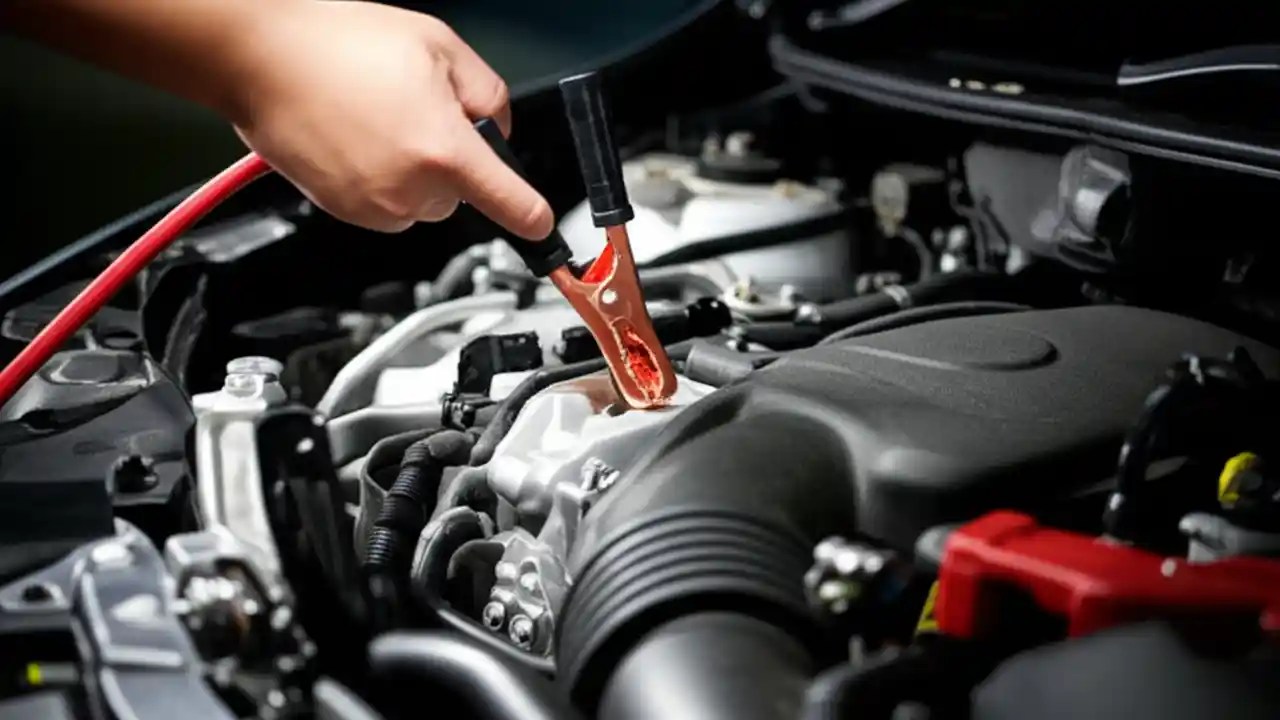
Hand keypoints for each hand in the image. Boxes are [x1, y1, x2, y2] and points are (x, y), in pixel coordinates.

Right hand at [229, 1, 552, 236]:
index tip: (544, 228)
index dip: (536, 218)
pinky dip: (382, 180)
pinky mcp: (344, 212)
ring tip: (378, 119)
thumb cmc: (338, 44)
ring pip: (422, 203)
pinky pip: (386, 206)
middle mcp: (412, 190)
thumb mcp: (439, 44)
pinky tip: (358, 137)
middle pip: (461, 196)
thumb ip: (487, 93)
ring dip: (414, 171)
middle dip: (451, 160)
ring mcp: (375, 207)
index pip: (512, 204)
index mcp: (445, 151)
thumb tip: (498, 130)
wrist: (259, 57)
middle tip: (415, 111)